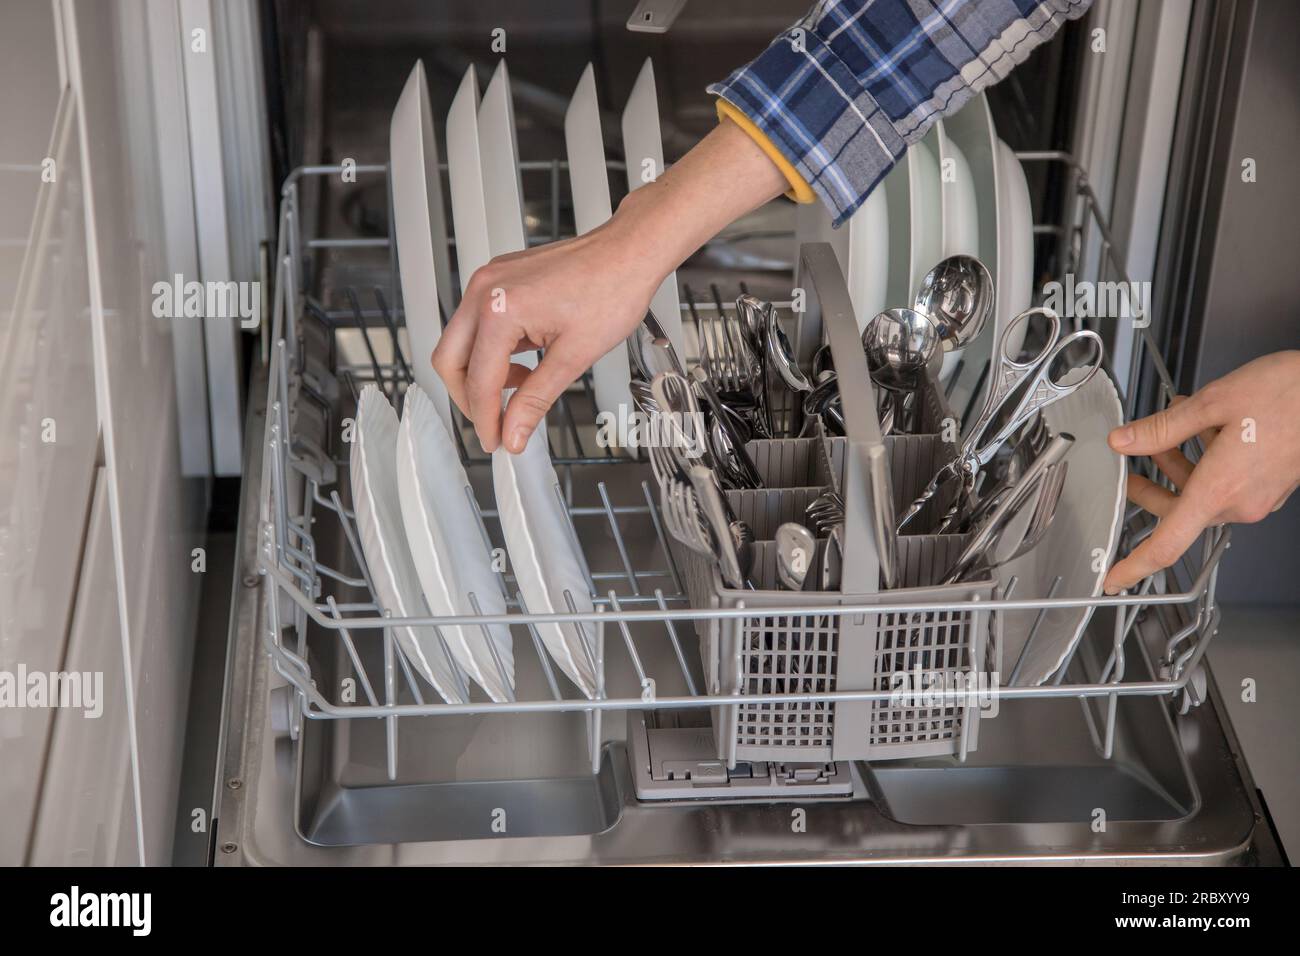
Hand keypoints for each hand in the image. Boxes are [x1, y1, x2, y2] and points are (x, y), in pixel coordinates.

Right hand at [432, 118, 788, 452]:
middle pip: (450, 361)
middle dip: (470, 398)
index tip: (497, 442)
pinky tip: (524, 364)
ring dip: (482, 375)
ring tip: (521, 393)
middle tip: (498, 423)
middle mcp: (483, 290)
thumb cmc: (613, 290)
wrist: (631, 251)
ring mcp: (488, 281)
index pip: (478, 381)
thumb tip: (514, 433)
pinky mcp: (498, 279)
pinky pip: (478, 324)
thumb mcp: (574, 356)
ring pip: (461, 342)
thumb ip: (535, 400)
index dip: (486, 419)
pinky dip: (493, 351)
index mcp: (499, 310)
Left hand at [1103, 350, 1299, 592]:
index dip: (1135, 566)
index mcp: (1219, 490)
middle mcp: (1240, 502)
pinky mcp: (1270, 486)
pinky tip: (1205, 430)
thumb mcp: (1212, 402)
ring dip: (1178, 468)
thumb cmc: (1287, 393)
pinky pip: (1226, 486)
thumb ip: (1161, 428)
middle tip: (1130, 467)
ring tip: (1169, 432)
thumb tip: (1123, 441)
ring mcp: (1258, 497)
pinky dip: (1207, 464)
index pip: (1166, 544)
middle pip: (1178, 512)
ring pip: (1201, 495)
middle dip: (1150, 490)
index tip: (1113, 580)